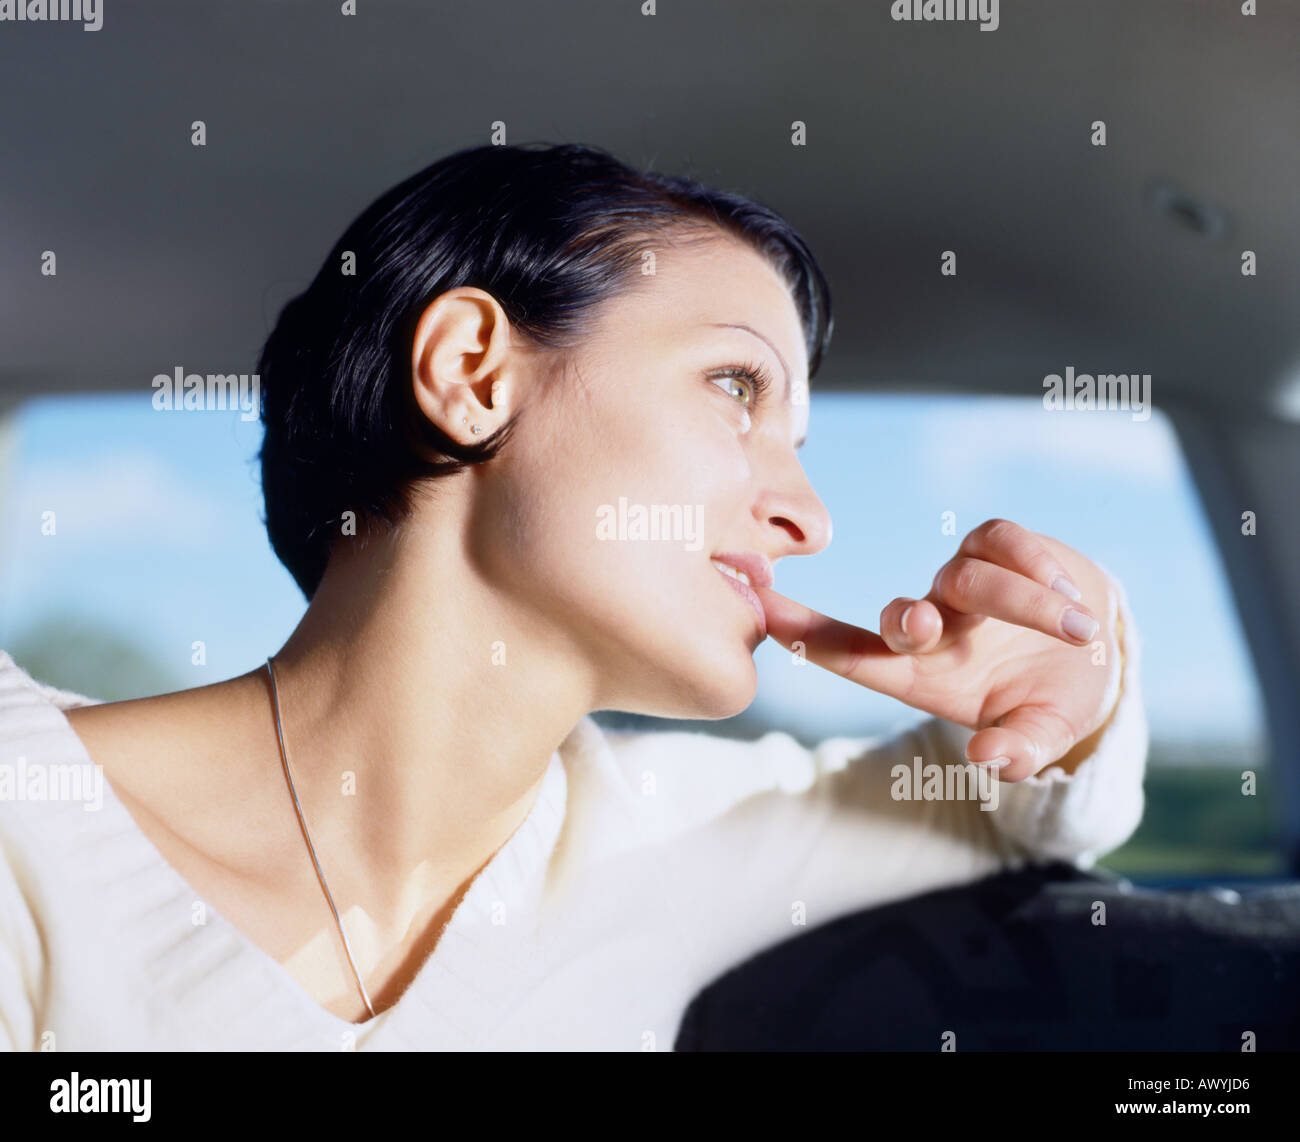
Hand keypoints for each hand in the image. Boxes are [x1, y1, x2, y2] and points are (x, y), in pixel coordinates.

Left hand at [756, 519, 1122, 781]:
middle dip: (904, 620)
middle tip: (927, 629)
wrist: (1098, 650)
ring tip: (1079, 631)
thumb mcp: (1042, 734)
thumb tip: (988, 760)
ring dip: (1025, 603)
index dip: (809, 638)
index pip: (853, 656)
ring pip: (968, 577)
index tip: (763, 615)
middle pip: (902, 616)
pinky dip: (1037, 565)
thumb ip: (1021, 751)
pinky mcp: (997, 547)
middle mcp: (934, 625)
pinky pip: (1004, 541)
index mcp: (923, 675)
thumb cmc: (1050, 700)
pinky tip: (1071, 594)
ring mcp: (961, 582)